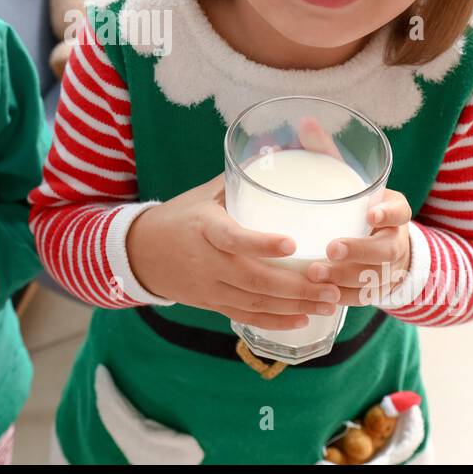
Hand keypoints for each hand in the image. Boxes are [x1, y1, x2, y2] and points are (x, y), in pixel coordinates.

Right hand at [126, 173, 339, 330]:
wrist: (141, 252)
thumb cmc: (180, 216)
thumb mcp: (204, 194)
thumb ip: (240, 181)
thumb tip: (277, 151)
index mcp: (204, 227)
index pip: (232, 238)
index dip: (260, 243)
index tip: (292, 243)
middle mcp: (206, 261)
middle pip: (253, 279)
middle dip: (296, 286)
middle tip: (330, 284)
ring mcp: (209, 287)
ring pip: (254, 302)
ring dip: (294, 305)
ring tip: (329, 304)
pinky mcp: (212, 303)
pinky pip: (246, 316)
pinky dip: (275, 322)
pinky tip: (303, 319)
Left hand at [291, 116, 411, 306]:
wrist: (384, 249)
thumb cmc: (357, 206)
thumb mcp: (350, 181)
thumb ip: (329, 155)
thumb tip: (305, 122)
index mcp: (394, 212)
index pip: (400, 211)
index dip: (388, 214)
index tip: (370, 215)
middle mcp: (394, 242)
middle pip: (385, 251)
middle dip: (359, 251)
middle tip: (331, 248)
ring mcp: (386, 270)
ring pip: (371, 279)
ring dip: (344, 278)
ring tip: (313, 275)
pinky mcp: (373, 290)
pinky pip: (360, 298)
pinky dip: (340, 299)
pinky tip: (317, 298)